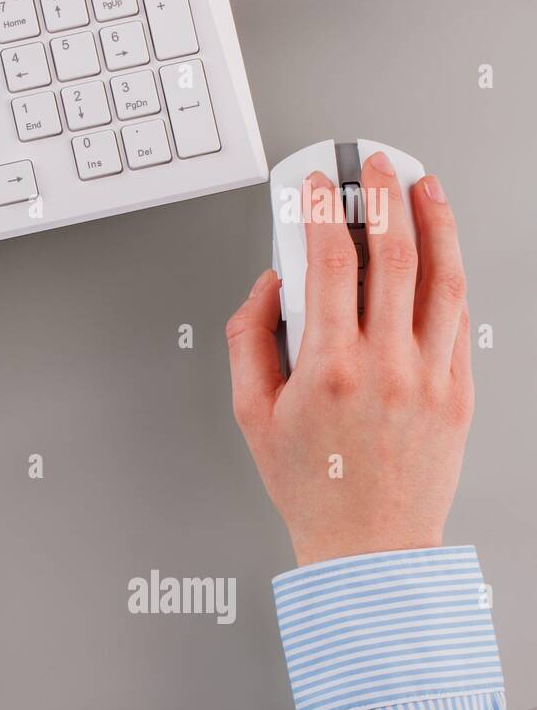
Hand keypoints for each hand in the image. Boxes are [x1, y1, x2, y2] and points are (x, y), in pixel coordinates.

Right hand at [226, 153, 470, 565]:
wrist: (370, 546)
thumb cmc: (311, 487)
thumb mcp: (250, 414)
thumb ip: (250, 341)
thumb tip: (270, 287)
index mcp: (330, 369)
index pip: (329, 264)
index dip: (321, 211)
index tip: (314, 185)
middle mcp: (387, 365)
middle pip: (393, 255)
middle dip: (382, 195)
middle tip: (375, 163)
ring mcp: (431, 376)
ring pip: (441, 278)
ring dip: (433, 221)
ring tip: (423, 185)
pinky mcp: (459, 391)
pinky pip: (459, 317)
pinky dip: (452, 273)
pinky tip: (444, 250)